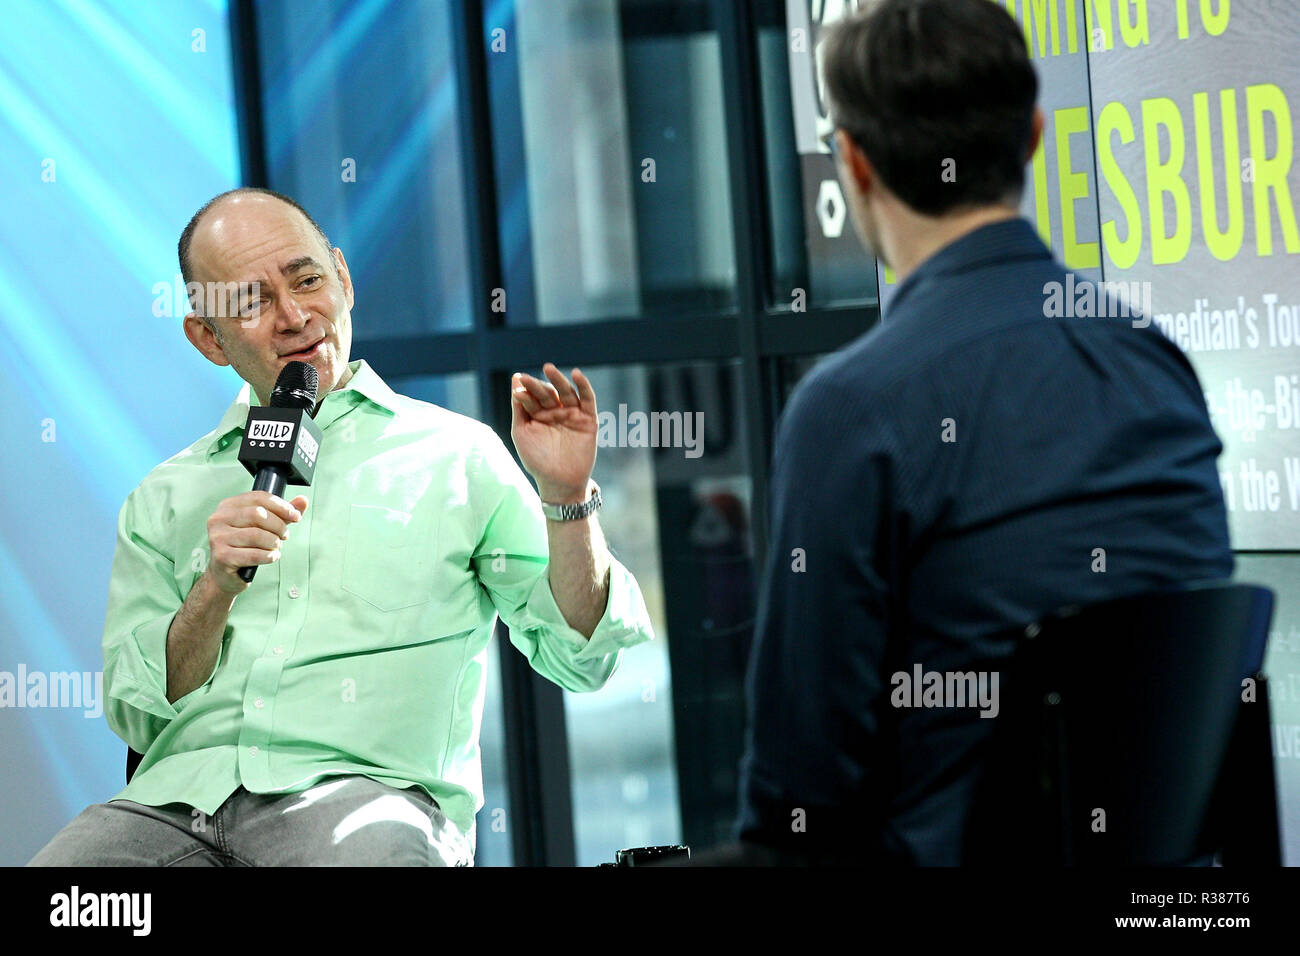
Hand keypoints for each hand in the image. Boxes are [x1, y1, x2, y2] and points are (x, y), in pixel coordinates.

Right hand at [204, 491, 307, 593]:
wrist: (225, 574)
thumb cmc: (245, 547)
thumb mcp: (265, 526)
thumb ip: (283, 513)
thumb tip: (303, 500)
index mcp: (228, 506)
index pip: (259, 497)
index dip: (282, 506)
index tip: (296, 516)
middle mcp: (219, 519)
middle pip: (258, 514)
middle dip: (278, 525)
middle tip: (284, 535)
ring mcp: (218, 537)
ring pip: (257, 535)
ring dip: (274, 543)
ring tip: (275, 547)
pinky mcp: (222, 556)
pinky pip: (254, 554)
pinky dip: (269, 556)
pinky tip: (271, 556)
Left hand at [510, 363, 596, 503]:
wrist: (558, 482)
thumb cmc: (537, 460)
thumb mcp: (522, 432)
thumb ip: (519, 408)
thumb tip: (515, 380)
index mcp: (539, 414)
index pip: (532, 397)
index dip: (525, 391)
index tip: (517, 387)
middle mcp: (556, 411)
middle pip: (547, 393)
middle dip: (537, 385)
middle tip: (527, 379)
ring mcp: (572, 414)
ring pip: (566, 392)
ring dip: (558, 379)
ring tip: (548, 368)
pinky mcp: (588, 419)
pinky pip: (588, 399)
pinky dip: (584, 386)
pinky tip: (577, 374)